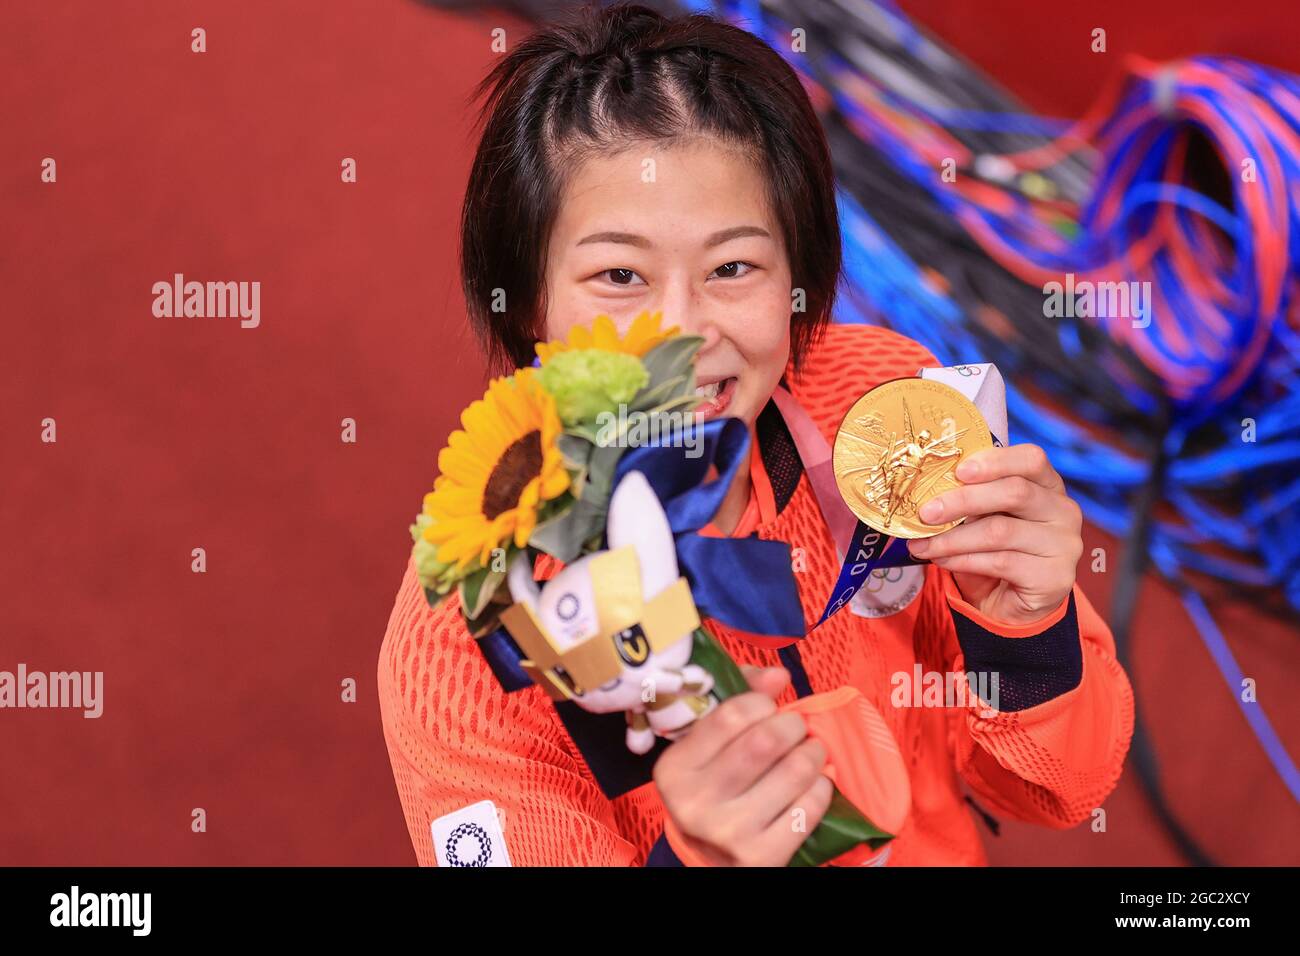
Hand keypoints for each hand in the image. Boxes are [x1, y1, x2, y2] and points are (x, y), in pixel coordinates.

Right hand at [653, 665, 831, 865]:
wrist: (708, 858)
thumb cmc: (711, 784)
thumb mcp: (707, 744)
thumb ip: (739, 698)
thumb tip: (779, 676)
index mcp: (675, 768)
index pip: (730, 715)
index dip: (761, 702)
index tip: (769, 706)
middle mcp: (696, 802)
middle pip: (765, 741)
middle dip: (792, 725)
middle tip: (796, 727)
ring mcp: (729, 833)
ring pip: (793, 772)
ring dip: (813, 753)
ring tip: (810, 751)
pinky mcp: (762, 857)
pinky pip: (809, 808)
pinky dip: (821, 787)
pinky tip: (814, 782)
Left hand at [905, 443, 1082, 626]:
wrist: (1011, 605)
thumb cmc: (995, 551)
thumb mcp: (984, 518)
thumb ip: (972, 498)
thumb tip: (929, 491)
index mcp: (1048, 486)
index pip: (1031, 459)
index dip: (995, 461)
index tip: (959, 470)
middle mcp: (1063, 511)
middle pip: (1015, 492)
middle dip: (963, 500)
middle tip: (926, 512)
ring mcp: (1064, 545)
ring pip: (1000, 531)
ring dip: (953, 538)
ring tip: (923, 544)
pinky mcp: (1054, 577)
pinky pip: (1000, 562)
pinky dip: (962, 560)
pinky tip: (941, 560)